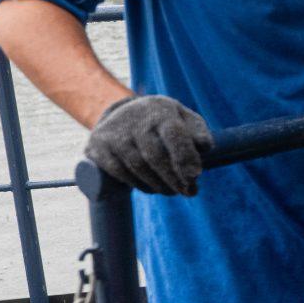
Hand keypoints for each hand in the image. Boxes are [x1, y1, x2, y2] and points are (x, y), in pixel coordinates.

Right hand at [85, 95, 212, 195]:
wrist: (124, 113)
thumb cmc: (165, 122)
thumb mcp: (185, 120)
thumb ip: (198, 132)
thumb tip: (204, 147)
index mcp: (161, 110)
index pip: (174, 134)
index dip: (185, 156)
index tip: (196, 175)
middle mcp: (135, 119)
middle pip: (155, 156)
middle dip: (175, 179)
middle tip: (189, 191)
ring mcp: (114, 133)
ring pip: (138, 167)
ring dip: (158, 185)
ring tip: (173, 191)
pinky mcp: (98, 145)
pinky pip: (119, 172)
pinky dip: (137, 184)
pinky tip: (151, 189)